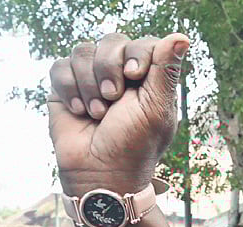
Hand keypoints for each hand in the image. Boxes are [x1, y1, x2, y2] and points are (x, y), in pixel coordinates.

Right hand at [49, 33, 187, 195]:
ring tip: (97, 113)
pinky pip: (60, 66)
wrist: (100, 172)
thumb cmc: (134, 146)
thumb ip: (165, 71)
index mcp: (148, 79)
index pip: (143, 43)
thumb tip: (182, 37)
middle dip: (109, 68)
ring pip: (82, 50)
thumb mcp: (156, 109)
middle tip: (112, 99)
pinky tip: (79, 111)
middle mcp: (120, 75)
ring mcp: (92, 79)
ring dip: (89, 84)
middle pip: (111, 40)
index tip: (134, 75)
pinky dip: (69, 88)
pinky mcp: (66, 87)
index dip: (136, 52)